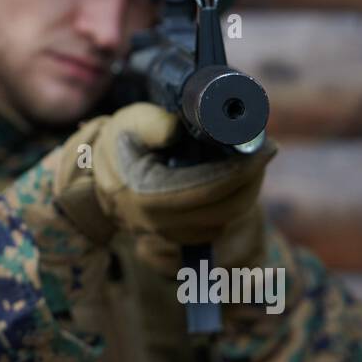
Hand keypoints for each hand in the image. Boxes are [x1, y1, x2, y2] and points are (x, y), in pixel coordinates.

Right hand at [54, 103, 277, 267]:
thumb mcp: (129, 122)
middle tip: (265, 150)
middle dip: (252, 179)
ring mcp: (166, 235)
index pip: (208, 188)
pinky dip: (230, 205)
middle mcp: (157, 223)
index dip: (242, 169)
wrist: (96, 176)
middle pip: (224, 208)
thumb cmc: (117, 143)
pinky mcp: (175, 239)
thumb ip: (152, 124)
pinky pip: (214, 227)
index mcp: (146, 195)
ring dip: (244, 192)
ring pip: (223, 220)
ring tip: (252, 162)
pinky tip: (234, 181)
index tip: (264, 147)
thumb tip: (178, 128)